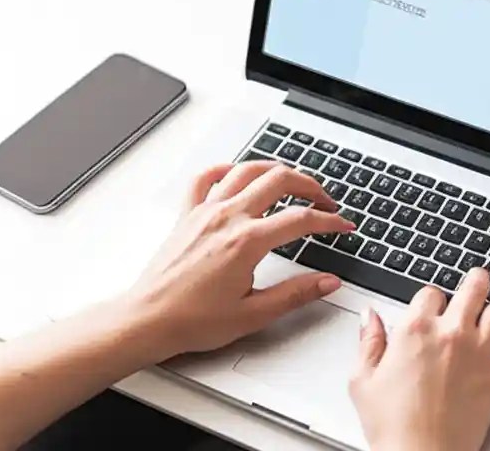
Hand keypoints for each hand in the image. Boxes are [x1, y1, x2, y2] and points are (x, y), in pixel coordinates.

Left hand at [126, 161, 353, 358]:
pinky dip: (225, 169)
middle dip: (310, 186)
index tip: (342, 226)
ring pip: (246, 170)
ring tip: (292, 181)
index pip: (301, 219)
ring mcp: (205, 212)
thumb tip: (328, 282)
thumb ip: (296, 294)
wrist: (146, 321)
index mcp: (247, 242)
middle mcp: (227, 218)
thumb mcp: (253, 314)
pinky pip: (205, 178)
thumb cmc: (191, 321)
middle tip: (325, 200)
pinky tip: (237, 174)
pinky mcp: (187, 215)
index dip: (330, 221)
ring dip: (275, 170)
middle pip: (279, 180)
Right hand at [350, 267, 489, 450]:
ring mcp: (478, 354)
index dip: (431, 297)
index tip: (432, 303)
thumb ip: (369, 342)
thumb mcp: (363, 380)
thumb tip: (369, 317)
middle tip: (479, 278)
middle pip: (472, 289)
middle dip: (477, 280)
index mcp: (416, 331)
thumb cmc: (392, 425)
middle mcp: (451, 335)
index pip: (429, 293)